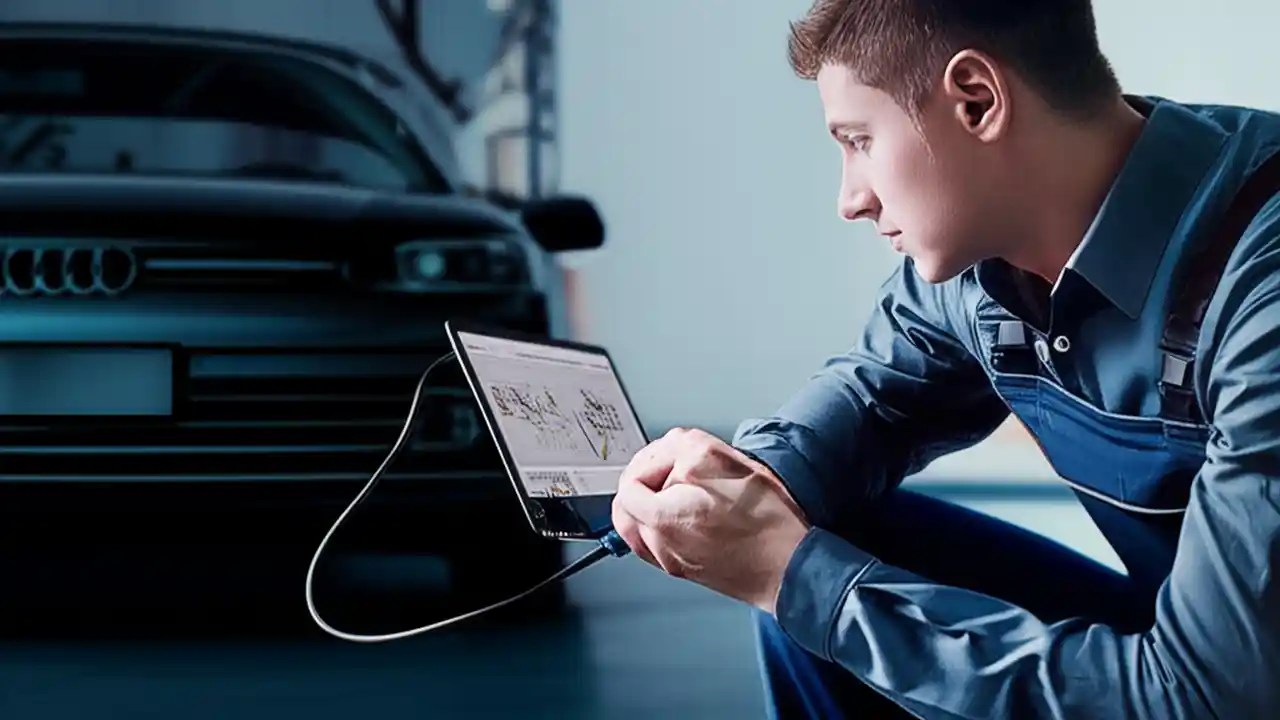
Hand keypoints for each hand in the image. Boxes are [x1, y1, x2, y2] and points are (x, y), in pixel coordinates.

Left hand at [611, 427, 809, 613]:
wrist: (790, 569)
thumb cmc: (766, 522)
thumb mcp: (720, 459)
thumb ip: (679, 447)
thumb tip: (664, 451)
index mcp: (663, 518)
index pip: (628, 483)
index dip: (648, 460)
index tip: (670, 457)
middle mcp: (660, 544)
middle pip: (626, 508)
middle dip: (643, 482)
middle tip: (667, 469)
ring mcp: (672, 561)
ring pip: (640, 527)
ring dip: (651, 504)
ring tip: (680, 489)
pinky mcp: (687, 569)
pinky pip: (658, 544)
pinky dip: (663, 525)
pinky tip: (690, 512)